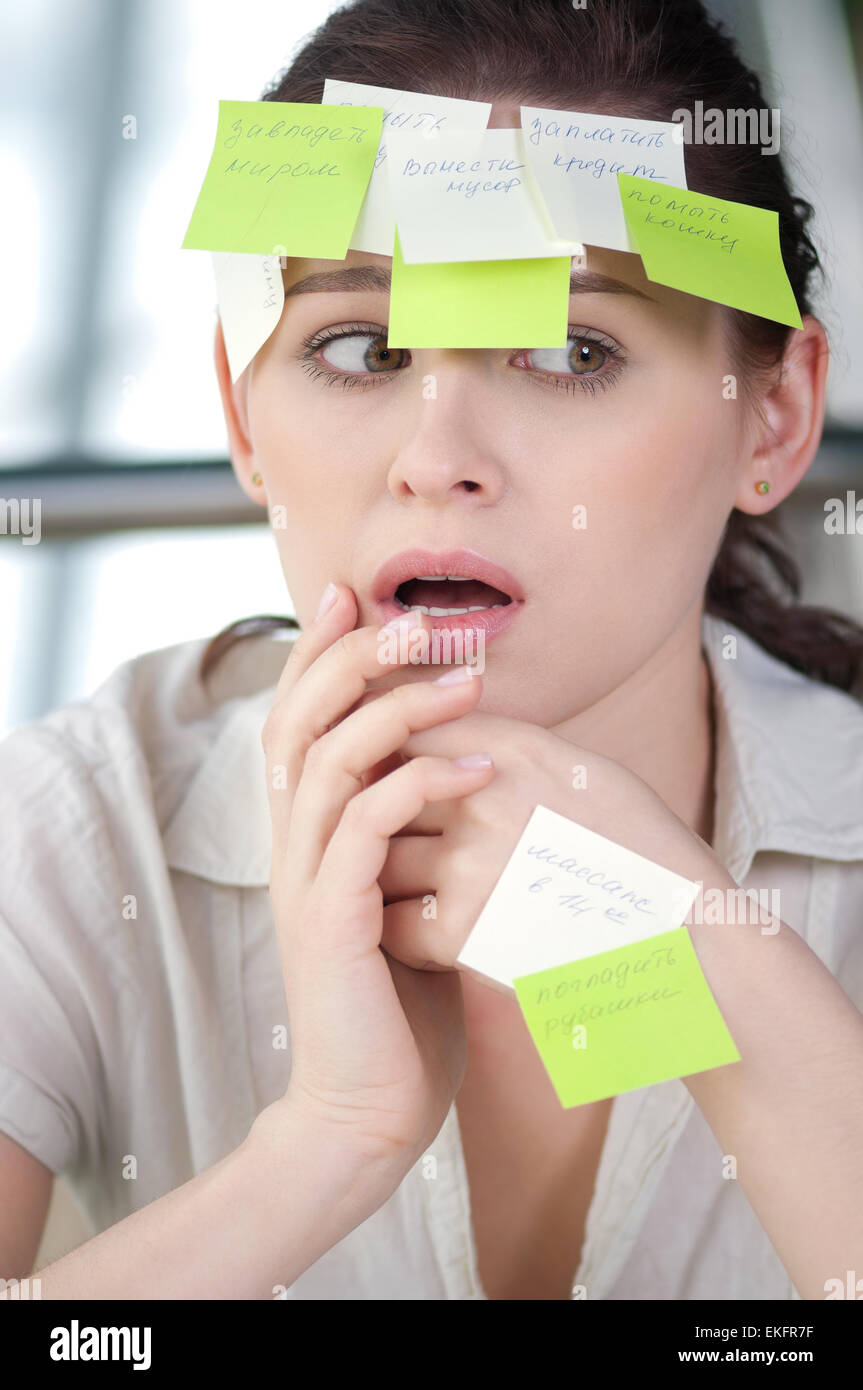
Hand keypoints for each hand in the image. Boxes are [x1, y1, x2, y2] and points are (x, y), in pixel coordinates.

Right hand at [261, 587, 497, 1171]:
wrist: (370, 1114)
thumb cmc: (402, 1008)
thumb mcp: (409, 903)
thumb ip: (413, 840)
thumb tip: (468, 775)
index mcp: (307, 836)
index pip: (297, 721)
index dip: (316, 653)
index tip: (350, 594)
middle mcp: (293, 847)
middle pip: (299, 721)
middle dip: (351, 656)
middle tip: (417, 616)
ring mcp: (306, 882)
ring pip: (331, 762)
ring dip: (397, 709)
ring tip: (468, 679)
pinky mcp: (331, 922)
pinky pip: (364, 830)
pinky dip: (417, 785)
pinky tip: (477, 766)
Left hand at [377, 710, 734, 969]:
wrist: (686, 940)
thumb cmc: (637, 854)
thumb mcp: (581, 771)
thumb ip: (506, 747)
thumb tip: (443, 726)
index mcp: (514, 748)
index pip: (407, 726)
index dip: (387, 755)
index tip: (384, 780)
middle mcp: (485, 794)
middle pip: (380, 788)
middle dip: (375, 816)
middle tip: (379, 841)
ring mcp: (472, 863)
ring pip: (377, 857)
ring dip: (384, 875)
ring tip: (409, 892)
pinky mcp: (466, 932)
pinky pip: (395, 923)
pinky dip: (404, 933)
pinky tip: (433, 939)